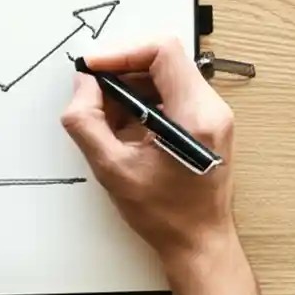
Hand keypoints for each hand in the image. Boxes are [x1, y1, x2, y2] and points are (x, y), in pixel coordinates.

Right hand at [60, 38, 235, 268]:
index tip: (92, 68)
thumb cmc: (165, 215)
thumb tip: (82, 86)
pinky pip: (168, 92)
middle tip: (92, 91)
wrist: (198, 242)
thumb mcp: (112, 169)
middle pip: (162, 59)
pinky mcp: (204, 122)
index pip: (162, 52)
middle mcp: (212, 108)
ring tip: (104, 115)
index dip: (121, 52)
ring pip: (163, 74)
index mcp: (196, 116)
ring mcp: (212, 114)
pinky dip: (140, 100)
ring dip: (128, 86)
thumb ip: (87, 122)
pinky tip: (121, 125)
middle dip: (120, 70)